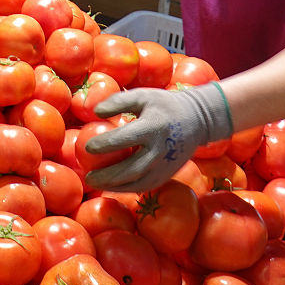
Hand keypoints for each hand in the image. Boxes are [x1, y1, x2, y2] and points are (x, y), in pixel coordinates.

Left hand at [83, 82, 232, 191]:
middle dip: (108, 176)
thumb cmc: (163, 105)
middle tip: (88, 177)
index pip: (126, 138)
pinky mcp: (167, 174)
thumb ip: (118, 101)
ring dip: (115, 186)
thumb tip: (95, 111)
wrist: (197, 119)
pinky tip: (111, 186)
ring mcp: (166, 165)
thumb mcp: (142, 95)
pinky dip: (127, 189)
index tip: (87, 147)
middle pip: (132, 168)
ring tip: (95, 183)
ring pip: (139, 182)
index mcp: (154, 126)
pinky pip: (146, 186)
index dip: (105, 144)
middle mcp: (161, 149)